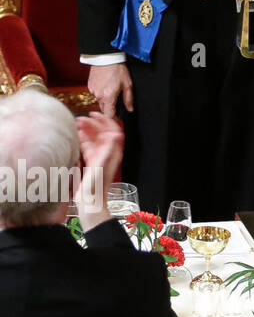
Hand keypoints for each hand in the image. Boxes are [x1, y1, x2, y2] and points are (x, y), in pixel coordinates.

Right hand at [74, 112, 123, 228]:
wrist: (90, 203)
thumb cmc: (96, 187)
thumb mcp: (101, 166)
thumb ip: (108, 149)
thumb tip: (115, 133)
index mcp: (113, 153)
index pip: (113, 131)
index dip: (105, 120)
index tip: (95, 113)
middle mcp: (107, 154)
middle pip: (101, 133)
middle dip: (92, 124)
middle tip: (80, 118)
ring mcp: (99, 158)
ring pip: (93, 139)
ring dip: (85, 131)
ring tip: (76, 124)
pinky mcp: (90, 163)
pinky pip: (87, 148)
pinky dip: (81, 141)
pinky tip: (74, 136)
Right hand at [87, 64, 132, 118]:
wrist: (105, 58)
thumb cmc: (118, 70)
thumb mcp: (127, 84)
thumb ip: (128, 99)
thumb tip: (130, 109)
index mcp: (108, 97)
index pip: (108, 114)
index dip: (113, 118)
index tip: (118, 117)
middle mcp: (98, 96)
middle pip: (103, 108)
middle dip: (110, 108)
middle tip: (117, 103)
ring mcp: (93, 91)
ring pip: (99, 101)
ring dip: (105, 99)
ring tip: (112, 90)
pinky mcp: (89, 86)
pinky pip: (95, 93)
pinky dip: (100, 92)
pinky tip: (105, 85)